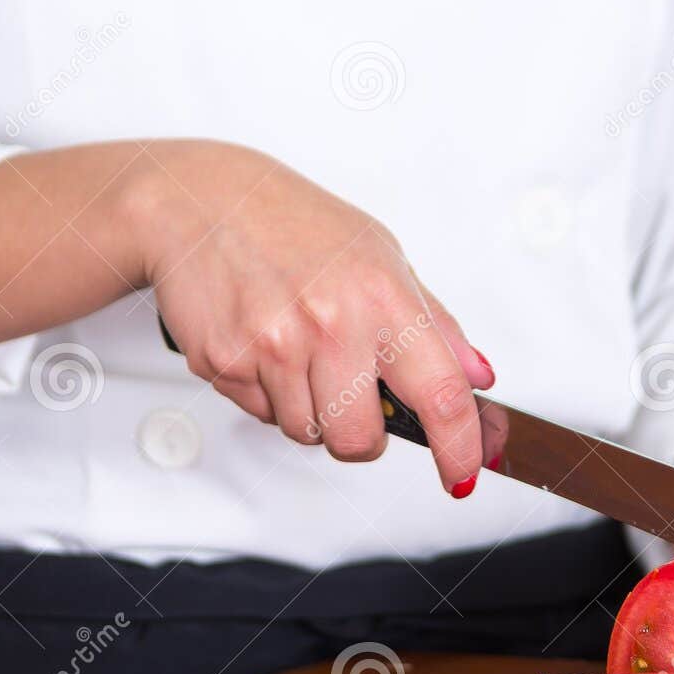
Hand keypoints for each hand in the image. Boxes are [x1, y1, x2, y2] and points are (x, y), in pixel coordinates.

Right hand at [131, 140, 492, 493]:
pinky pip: (262, 415)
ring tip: (299, 352)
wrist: (197, 199)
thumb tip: (476, 376)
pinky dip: (268, 394)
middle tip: (353, 399)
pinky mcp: (226, 363)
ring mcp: (274, 346)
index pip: (441, 394)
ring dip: (310, 411)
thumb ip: (434, 323)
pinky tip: (264, 345)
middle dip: (362, 436)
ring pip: (307, 434)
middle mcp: (331, 325)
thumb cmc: (292, 223)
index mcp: (382, 298)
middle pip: (360, 440)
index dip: (459, 448)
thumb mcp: (381, 256)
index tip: (461, 474)